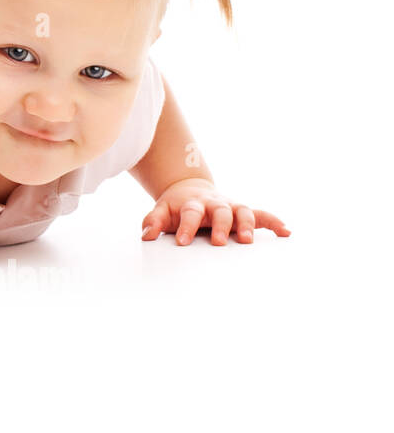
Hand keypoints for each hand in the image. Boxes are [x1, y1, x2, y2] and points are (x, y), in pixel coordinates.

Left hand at [140, 177, 292, 245]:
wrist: (189, 190)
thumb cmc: (176, 207)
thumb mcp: (160, 211)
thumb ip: (152, 222)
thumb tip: (146, 236)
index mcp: (192, 204)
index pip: (189, 213)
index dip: (186, 227)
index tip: (181, 242)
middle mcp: (214, 203)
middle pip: (220, 211)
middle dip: (220, 226)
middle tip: (217, 242)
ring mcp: (231, 206)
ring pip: (243, 211)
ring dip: (247, 225)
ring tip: (248, 240)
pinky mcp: (243, 211)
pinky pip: (262, 215)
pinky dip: (274, 222)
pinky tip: (286, 232)